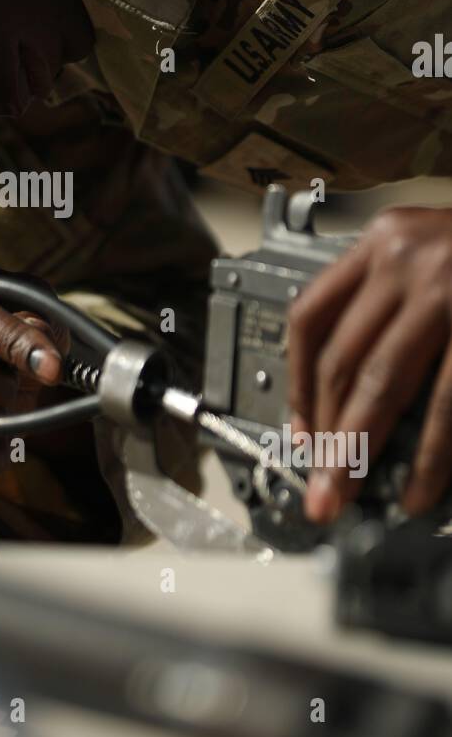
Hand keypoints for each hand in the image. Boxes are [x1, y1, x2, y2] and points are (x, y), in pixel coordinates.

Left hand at [288, 206, 451, 522]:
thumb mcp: (431, 253)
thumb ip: (391, 303)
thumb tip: (348, 399)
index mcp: (384, 239)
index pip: (312, 316)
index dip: (299, 385)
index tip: (302, 432)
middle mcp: (406, 258)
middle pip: (341, 360)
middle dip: (327, 436)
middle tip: (319, 491)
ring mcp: (446, 290)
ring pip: (383, 384)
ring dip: (359, 452)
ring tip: (348, 498)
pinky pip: (445, 403)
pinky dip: (430, 456)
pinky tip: (419, 489)